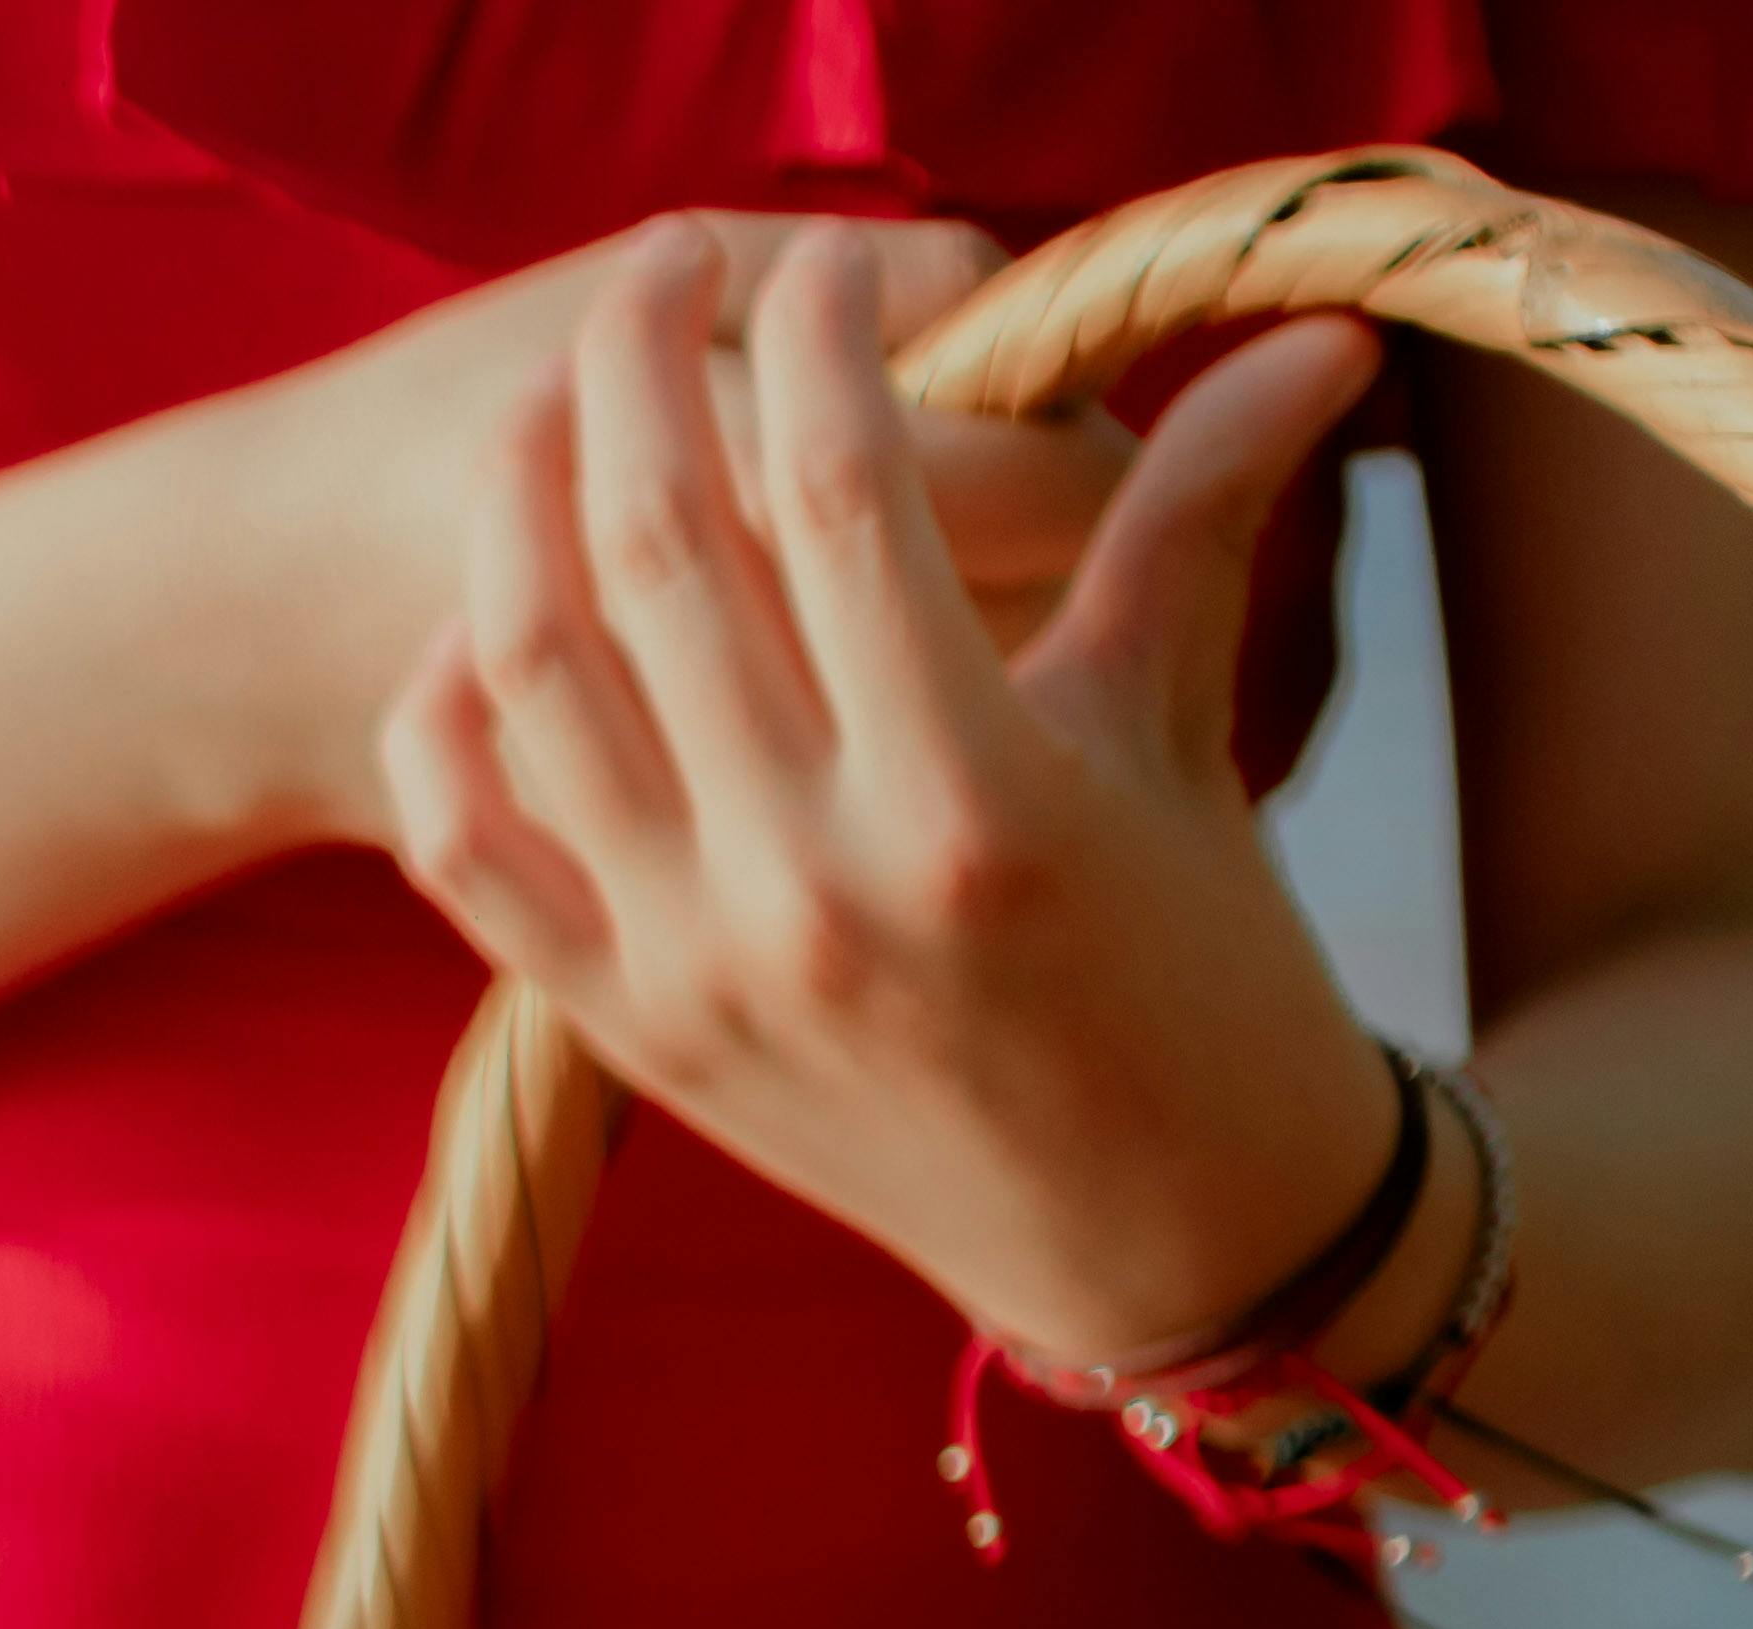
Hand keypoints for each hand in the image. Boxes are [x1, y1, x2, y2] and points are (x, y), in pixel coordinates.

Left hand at [377, 221, 1394, 1370]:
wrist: (1161, 1242)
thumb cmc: (1201, 978)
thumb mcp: (1190, 744)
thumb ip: (1201, 520)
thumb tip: (1303, 334)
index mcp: (975, 806)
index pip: (842, 494)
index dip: (816, 334)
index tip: (819, 262)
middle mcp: (813, 891)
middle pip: (655, 548)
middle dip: (639, 361)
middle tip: (663, 273)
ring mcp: (696, 970)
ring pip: (528, 674)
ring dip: (517, 502)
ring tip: (556, 400)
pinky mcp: (626, 1033)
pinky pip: (468, 845)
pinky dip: (448, 713)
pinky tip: (485, 618)